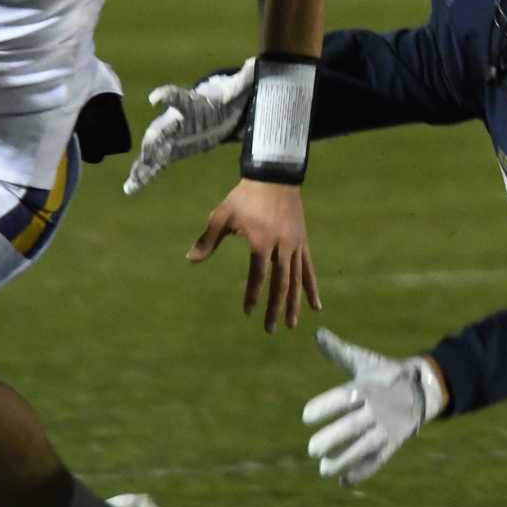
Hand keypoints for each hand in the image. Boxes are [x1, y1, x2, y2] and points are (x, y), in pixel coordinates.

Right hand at [124, 59, 256, 195]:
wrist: (213, 111)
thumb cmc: (224, 100)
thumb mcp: (236, 90)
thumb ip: (245, 79)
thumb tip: (255, 63)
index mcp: (190, 104)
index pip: (178, 98)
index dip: (166, 96)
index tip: (155, 98)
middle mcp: (176, 121)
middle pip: (160, 129)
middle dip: (153, 139)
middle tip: (147, 149)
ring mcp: (170, 138)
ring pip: (152, 150)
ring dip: (143, 163)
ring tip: (132, 180)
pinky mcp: (171, 152)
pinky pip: (155, 165)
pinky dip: (143, 175)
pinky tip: (131, 188)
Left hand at [187, 178, 322, 331]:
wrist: (274, 177)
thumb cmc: (245, 196)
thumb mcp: (223, 215)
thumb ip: (208, 239)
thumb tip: (190, 260)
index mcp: (262, 241)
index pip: (258, 275)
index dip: (252, 294)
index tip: (247, 312)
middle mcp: (282, 247)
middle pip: (281, 283)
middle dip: (275, 308)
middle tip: (270, 329)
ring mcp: (295, 245)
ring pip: (297, 280)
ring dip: (294, 304)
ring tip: (291, 324)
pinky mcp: (303, 242)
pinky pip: (309, 269)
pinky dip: (312, 288)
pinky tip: (316, 306)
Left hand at [302, 328, 447, 485]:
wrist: (422, 387)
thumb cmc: (384, 374)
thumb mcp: (364, 362)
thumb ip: (339, 352)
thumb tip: (317, 333)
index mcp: (367, 387)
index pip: (344, 397)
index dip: (325, 406)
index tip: (305, 417)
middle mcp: (377, 408)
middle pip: (353, 425)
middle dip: (333, 437)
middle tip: (311, 449)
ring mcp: (386, 427)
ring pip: (365, 446)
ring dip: (345, 459)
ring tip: (322, 469)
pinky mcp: (393, 442)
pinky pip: (378, 459)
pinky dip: (363, 471)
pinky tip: (344, 481)